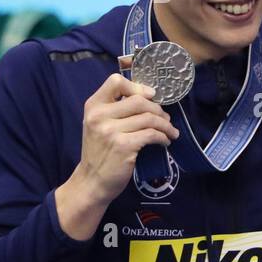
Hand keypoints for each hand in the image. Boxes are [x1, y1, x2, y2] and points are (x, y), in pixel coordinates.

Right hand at [56, 74, 179, 238]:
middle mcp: (99, 116)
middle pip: (139, 100)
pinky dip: (163, 137)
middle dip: (158, 109)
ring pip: (149, 118)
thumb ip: (115, 108)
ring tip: (169, 131)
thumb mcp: (99, 124)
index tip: (150, 97)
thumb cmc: (101, 151)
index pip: (116, 81)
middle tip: (165, 119)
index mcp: (93, 106)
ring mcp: (110, 131)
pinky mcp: (123, 146)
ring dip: (165, 125)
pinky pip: (152, 134)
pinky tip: (165, 141)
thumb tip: (149, 95)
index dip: (137, 86)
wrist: (92, 180)